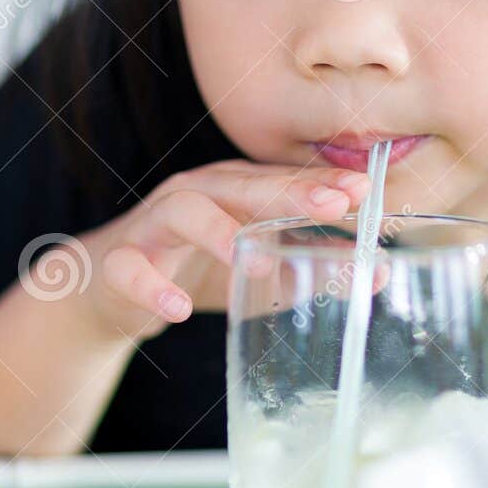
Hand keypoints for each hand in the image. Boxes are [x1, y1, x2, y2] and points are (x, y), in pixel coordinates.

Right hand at [75, 159, 370, 340]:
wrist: (109, 287)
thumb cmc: (194, 267)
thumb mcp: (258, 268)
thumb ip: (312, 266)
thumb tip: (378, 270)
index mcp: (231, 191)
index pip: (280, 179)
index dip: (320, 181)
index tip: (363, 190)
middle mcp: (194, 195)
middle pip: (240, 184)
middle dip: (287, 192)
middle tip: (332, 205)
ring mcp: (153, 225)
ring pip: (183, 211)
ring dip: (218, 231)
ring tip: (254, 260)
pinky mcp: (120, 262)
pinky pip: (132, 270)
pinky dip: (154, 288)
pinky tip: (177, 308)